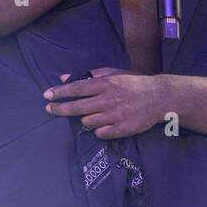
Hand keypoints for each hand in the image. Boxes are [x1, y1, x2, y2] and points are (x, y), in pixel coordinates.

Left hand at [42, 66, 166, 138]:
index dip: (60, 92)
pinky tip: (104, 124)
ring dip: (85, 119)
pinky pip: (100, 133)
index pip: (77, 89)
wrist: (160, 98)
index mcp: (106, 84)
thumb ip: (90, 75)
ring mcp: (115, 116)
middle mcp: (108, 100)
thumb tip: (65, 77)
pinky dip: (99, 130)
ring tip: (91, 115)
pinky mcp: (122, 129)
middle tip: (49, 110)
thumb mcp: (114, 74)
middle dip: (60, 109)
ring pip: (88, 122)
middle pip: (77, 108)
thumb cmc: (134, 84)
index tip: (47, 95)